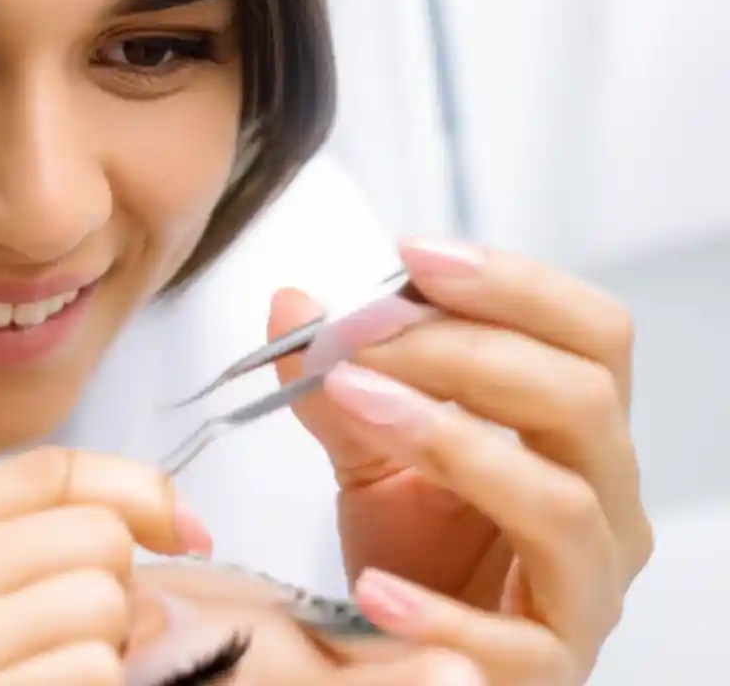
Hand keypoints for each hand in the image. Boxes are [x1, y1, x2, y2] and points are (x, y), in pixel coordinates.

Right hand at [0, 447, 211, 685]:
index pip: (48, 470)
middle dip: (114, 589)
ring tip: (46, 676)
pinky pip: (92, 677)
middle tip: (77, 635)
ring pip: (105, 610)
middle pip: (95, 537)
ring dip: (103, 653)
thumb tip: (147, 546)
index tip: (182, 527)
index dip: (138, 487)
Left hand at [270, 237, 652, 683]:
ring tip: (353, 404)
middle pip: (580, 400)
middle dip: (462, 351)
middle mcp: (608, 506)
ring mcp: (587, 592)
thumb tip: (291, 304)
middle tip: (359, 339)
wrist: (408, 651)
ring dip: (451, 442)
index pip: (591, 335)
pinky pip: (514, 643)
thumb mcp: (372, 459)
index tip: (414, 255)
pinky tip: (372, 587)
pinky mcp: (548, 669)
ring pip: (560, 502)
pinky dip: (440, 611)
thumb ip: (339, 387)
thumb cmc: (417, 552)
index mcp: (579, 437)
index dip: (513, 285)